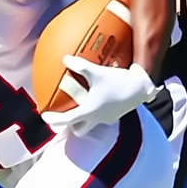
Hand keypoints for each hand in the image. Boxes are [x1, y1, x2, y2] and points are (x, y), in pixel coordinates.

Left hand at [41, 56, 158, 136]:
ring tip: (79, 106)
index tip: (44, 116)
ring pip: (90, 123)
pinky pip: (101, 115)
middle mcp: (97, 118)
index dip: (54, 119)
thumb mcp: (96, 71)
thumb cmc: (118, 81)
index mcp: (89, 111)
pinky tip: (97, 98)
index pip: (67, 120)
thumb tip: (64, 58)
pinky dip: (96, 110)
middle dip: (70, 125)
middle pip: (79, 129)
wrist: (142, 86)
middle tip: (63, 115)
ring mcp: (107, 118)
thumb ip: (79, 65)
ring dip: (84, 118)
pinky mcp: (115, 114)